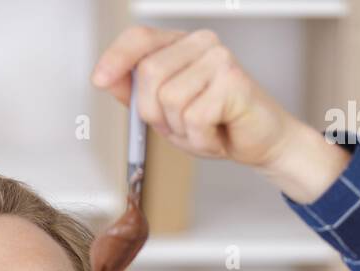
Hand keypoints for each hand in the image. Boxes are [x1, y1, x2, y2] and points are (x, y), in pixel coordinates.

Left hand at [91, 24, 298, 168]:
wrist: (260, 143)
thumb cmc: (218, 126)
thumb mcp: (167, 113)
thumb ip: (136, 95)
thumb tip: (106, 78)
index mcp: (182, 45)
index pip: (140, 38)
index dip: (116, 58)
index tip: (99, 79)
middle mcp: (201, 43)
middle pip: (148, 75)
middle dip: (156, 114)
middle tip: (182, 125)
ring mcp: (218, 58)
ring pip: (169, 99)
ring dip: (181, 130)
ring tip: (204, 129)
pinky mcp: (232, 80)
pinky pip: (194, 117)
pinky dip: (201, 139)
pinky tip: (217, 135)